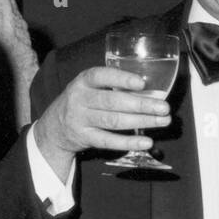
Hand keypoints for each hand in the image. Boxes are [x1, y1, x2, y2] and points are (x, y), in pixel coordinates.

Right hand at [33, 65, 172, 180]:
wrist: (54, 127)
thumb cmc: (82, 102)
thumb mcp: (90, 89)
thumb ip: (114, 88)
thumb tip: (152, 93)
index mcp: (82, 82)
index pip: (100, 76)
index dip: (121, 79)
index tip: (142, 83)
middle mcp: (79, 99)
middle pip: (111, 101)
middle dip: (140, 104)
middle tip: (164, 107)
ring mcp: (80, 119)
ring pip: (113, 121)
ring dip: (141, 121)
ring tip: (163, 121)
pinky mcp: (84, 137)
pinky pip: (108, 141)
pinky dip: (129, 142)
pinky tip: (146, 141)